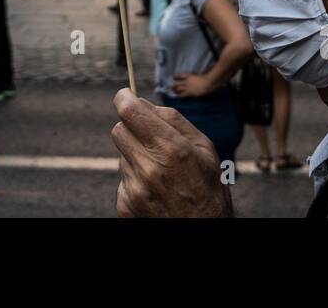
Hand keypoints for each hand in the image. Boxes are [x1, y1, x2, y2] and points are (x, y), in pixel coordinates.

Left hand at [111, 88, 230, 217]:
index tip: (124, 95)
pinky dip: (134, 180)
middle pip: (118, 131)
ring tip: (161, 173)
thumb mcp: (205, 148)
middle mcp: (149, 169)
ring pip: (121, 156)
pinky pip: (122, 180)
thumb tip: (143, 101)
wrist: (203, 231)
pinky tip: (155, 190)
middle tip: (148, 136)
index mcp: (172, 150)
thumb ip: (173, 120)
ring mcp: (135, 190)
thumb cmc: (209, 189)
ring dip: (136, 157)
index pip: (130, 112)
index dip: (124, 99)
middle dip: (130, 128)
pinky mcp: (125, 206)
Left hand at [171, 73, 212, 97]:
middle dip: (173, 86)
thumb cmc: (205, 79)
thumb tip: (195, 80)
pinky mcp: (189, 92)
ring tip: (173, 92)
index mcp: (189, 76)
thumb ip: (195, 78)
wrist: (207, 83)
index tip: (173, 77)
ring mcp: (187, 87)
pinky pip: (182, 95)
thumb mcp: (199, 77)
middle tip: (171, 87)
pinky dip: (179, 96)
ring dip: (175, 91)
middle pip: (177, 83)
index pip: (180, 75)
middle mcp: (186, 81)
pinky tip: (177, 97)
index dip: (176, 76)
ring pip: (178, 89)